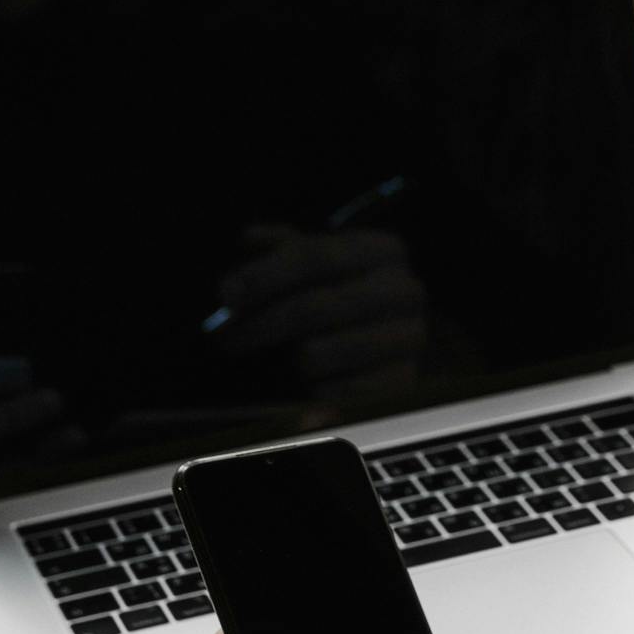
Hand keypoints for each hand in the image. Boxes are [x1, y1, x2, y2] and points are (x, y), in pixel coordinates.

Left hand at [207, 225, 427, 395]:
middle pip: (311, 308)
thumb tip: (248, 239)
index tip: (226, 296)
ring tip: (281, 360)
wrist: (394, 344)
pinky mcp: (401, 385)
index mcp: (381, 251)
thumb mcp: (319, 262)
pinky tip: (309, 384)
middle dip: (259, 325)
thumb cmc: (344, 294)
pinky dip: (310, 393)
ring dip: (287, 361)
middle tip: (226, 339)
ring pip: (316, 354)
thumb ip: (282, 247)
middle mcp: (404, 291)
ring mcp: (408, 339)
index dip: (263, 276)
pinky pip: (332, 394)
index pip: (312, 257)